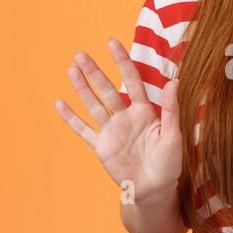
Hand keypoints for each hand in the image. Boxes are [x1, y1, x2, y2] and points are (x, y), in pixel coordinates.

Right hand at [54, 37, 181, 200]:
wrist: (155, 189)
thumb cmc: (169, 163)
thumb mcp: (173, 135)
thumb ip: (170, 109)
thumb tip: (173, 82)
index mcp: (144, 112)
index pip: (132, 80)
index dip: (122, 61)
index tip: (112, 43)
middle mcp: (125, 117)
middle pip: (107, 90)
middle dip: (94, 72)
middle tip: (80, 54)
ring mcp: (111, 131)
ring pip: (93, 105)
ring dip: (82, 88)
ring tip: (71, 69)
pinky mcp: (101, 146)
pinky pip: (83, 130)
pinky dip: (71, 118)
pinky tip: (59, 104)